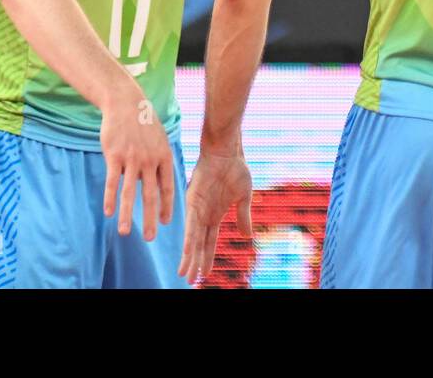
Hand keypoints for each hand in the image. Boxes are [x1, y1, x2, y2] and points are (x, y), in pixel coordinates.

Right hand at [100, 87, 176, 240]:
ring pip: (129, 192)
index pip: (167, 188)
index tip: (165, 223)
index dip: (166, 206)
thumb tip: (160, 182)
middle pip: (150, 195)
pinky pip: (112, 182)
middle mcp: (149, 160)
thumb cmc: (144, 124)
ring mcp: (132, 159)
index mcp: (164, 157)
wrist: (126, 103)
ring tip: (126, 233)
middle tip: (150, 238)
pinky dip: (110, 198)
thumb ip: (161, 161)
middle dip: (150, 219)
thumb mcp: (160, 140)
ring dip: (127, 215)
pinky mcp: (114, 156)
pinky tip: (108, 212)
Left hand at [177, 150, 252, 284]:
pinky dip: (189, 238)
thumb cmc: (236, 168)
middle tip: (189, 281)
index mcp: (216, 214)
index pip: (210, 241)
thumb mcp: (244, 196)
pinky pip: (191, 223)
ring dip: (189, 256)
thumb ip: (243, 216)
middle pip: (198, 244)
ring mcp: (197, 208)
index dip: (207, 258)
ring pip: (192, 238)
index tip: (204, 275)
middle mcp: (204, 214)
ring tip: (185, 274)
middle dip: (195, 263)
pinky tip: (187, 252)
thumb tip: (247, 236)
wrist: (228, 150)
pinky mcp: (193, 200)